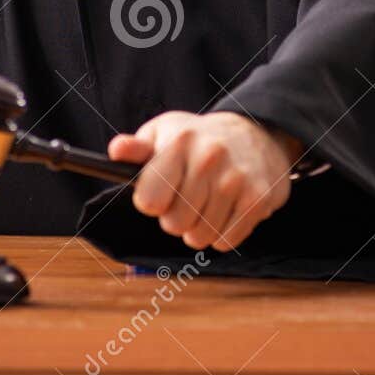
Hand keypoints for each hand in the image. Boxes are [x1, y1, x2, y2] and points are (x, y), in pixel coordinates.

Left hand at [108, 112, 301, 251]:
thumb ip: (136, 148)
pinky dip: (221, 235)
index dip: (151, 203)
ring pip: (200, 236)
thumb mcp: (164, 133)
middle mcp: (210, 157)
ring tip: (206, 205)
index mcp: (181, 142)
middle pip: (174, 223)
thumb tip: (116, 151)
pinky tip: (225, 211)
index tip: (159, 194)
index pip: (150, 200)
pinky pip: (225, 241)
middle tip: (186, 199)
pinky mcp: (258, 199)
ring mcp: (236, 179)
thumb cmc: (199, 139)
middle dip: (175, 218)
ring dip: (198, 229)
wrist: (256, 133)